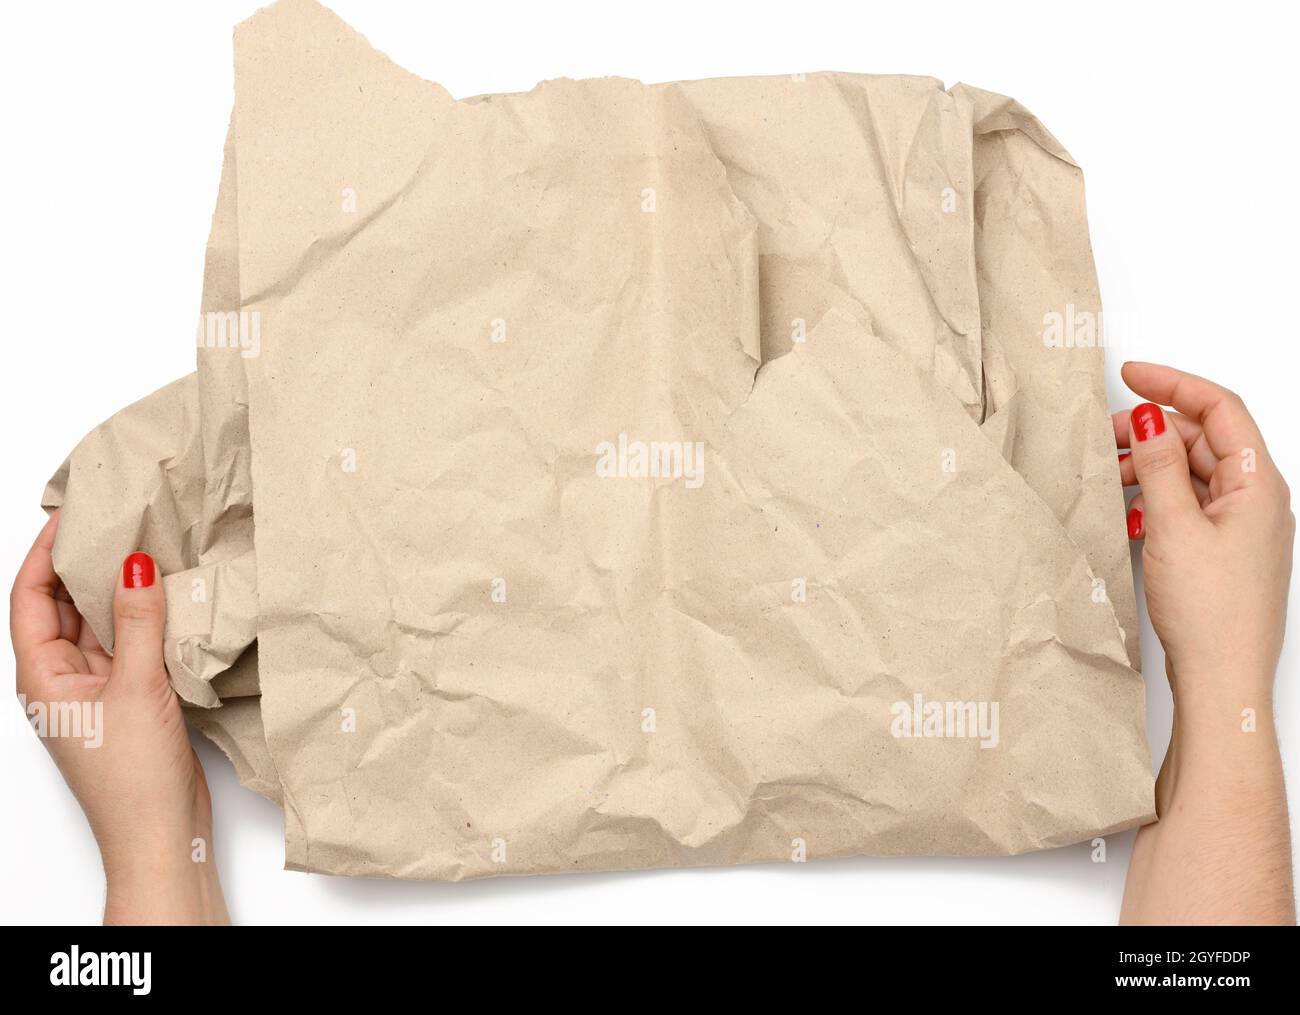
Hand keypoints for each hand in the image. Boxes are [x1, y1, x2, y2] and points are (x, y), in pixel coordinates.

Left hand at [10, 512, 228, 923]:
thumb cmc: (132, 778)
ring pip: (102, 626)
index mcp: (43, 677)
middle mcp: (64, 680)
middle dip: (85, 565)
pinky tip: (170, 599)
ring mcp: (98, 691)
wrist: (161, 834)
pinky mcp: (132, 700)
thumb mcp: (136, 688)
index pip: (31, 599)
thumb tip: (133, 563)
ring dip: (119, 591)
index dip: (45, 554)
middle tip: (114, 521)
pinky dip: (146, 620)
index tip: (71, 515)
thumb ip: (138, 623)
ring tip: (145, 547)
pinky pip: (132, 646)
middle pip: (65, 607)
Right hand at [1115, 362, 1293, 716]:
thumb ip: (1160, 465)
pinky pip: (1186, 505)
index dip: (1173, 384)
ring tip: (1109, 477)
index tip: (1130, 375)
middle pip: (1203, 439)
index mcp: (1257, 484)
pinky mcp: (1220, 551)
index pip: (1220, 409)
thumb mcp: (1175, 526)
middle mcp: (1256, 500)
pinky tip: (1129, 514)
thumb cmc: (1212, 614)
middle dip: (1153, 429)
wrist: (1222, 681)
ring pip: (1191, 473)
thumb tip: (1147, 415)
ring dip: (1150, 466)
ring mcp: (1240, 527)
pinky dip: (1155, 499)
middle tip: (1103, 435)